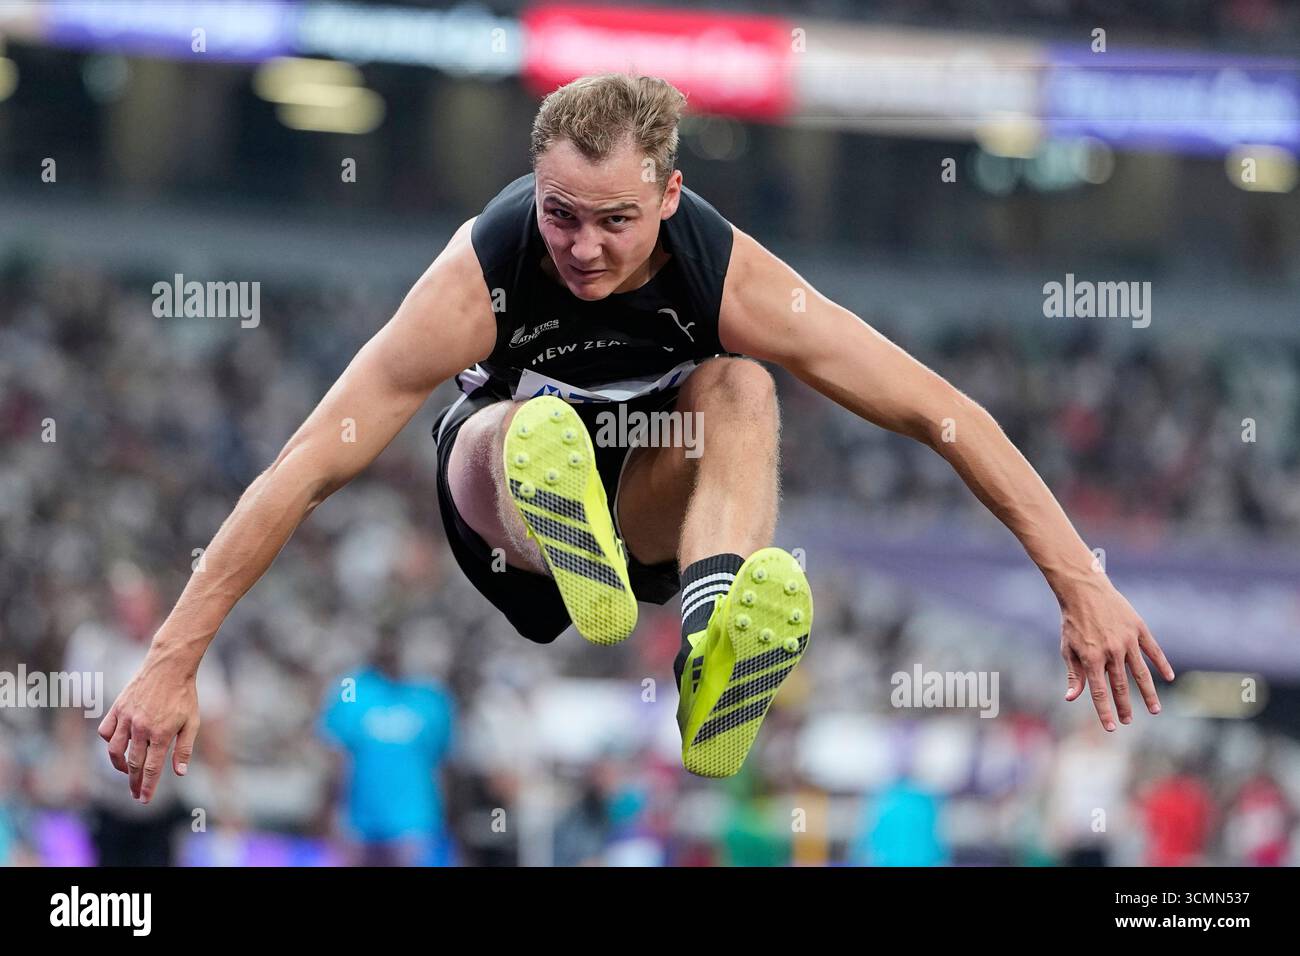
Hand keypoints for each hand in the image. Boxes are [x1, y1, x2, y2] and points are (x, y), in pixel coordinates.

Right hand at [98, 645, 200, 803]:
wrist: (170, 666)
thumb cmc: (184, 695)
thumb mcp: (192, 722)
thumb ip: (184, 748)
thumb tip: (179, 773)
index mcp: (162, 733)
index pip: (152, 768)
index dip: (148, 787)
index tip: (144, 800)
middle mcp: (141, 728)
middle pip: (133, 764)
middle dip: (134, 782)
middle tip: (135, 794)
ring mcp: (127, 718)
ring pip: (114, 751)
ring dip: (120, 766)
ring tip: (128, 772)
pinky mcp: (117, 708)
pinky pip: (106, 732)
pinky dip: (109, 742)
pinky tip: (118, 746)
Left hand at [1059, 579, 1173, 730]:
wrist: (1083, 590)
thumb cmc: (1073, 622)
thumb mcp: (1067, 648)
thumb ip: (1074, 674)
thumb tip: (1071, 698)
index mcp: (1091, 657)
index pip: (1099, 691)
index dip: (1105, 711)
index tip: (1111, 727)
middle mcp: (1111, 651)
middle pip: (1121, 685)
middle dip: (1124, 706)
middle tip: (1128, 722)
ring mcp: (1126, 640)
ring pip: (1141, 673)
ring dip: (1148, 694)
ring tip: (1155, 710)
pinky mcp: (1138, 629)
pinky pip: (1153, 650)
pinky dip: (1162, 664)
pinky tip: (1169, 677)